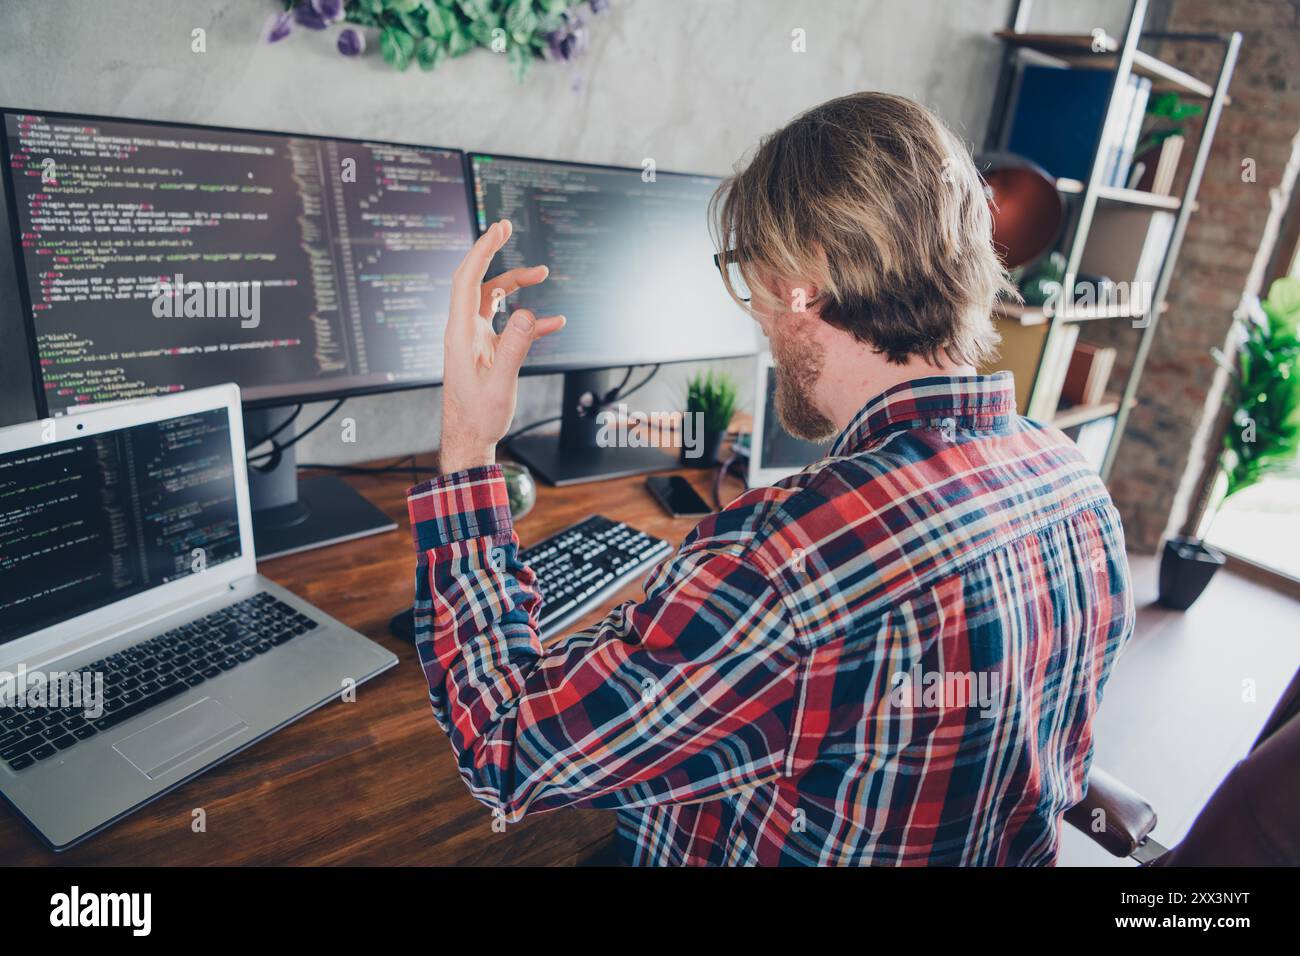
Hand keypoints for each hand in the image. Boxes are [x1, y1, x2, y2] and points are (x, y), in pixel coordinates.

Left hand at [439, 219, 564, 473]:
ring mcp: (475, 339)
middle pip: (478, 283)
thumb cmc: (479, 417)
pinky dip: (530, 321)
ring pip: (494, 301)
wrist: (470, 440)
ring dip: (517, 286)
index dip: (482, 251)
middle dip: (493, 255)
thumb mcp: (499, 384)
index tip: (498, 229)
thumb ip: (513, 349)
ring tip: (543, 274)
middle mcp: (465, 331)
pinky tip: (555, 322)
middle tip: (506, 227)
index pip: (467, 281)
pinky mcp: (486, 350)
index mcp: (461, 335)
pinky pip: (508, 326)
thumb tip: (525, 313)